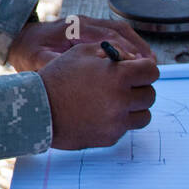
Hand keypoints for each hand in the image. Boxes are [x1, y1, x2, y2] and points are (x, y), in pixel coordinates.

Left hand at [6, 14, 154, 72]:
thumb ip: (56, 64)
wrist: (20, 40)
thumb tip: (78, 72)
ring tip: (150, 65)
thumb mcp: (38, 60)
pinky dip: (130, 46)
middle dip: (137, 47)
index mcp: (73, 28)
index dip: (125, 50)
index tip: (138, 65)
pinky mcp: (92, 32)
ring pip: (121, 31)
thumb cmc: (29, 51)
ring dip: (137, 46)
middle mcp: (84, 23)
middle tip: (151, 66)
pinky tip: (137, 63)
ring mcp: (89, 25)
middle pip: (119, 30)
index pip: (106, 35)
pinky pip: (116, 36)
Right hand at [40, 42, 158, 149]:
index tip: (136, 71)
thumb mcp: (82, 53)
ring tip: (115, 102)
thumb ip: (112, 51)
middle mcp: (122, 100)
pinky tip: (99, 114)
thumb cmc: (57, 78)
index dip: (144, 69)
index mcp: (118, 76)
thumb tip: (133, 60)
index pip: (152, 71)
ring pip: (144, 115)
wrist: (36, 109)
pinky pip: (125, 128)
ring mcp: (117, 122)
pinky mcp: (110, 137)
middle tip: (123, 86)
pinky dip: (118, 121)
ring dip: (134, 108)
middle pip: (150, 94)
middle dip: (139, 88)